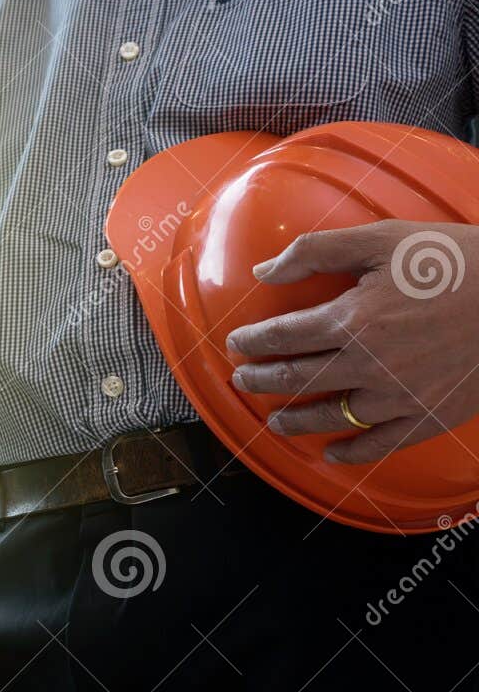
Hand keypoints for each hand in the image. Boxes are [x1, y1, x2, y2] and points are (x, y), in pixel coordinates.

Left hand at [224, 220, 478, 461]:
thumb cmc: (457, 260)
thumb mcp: (383, 238)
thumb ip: (317, 251)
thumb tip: (264, 271)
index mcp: (352, 319)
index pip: (282, 336)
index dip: (252, 342)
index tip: (236, 344)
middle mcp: (367, 363)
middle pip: (296, 377)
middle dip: (261, 380)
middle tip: (242, 382)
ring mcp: (397, 395)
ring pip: (328, 416)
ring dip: (294, 420)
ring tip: (274, 421)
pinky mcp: (427, 416)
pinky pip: (379, 444)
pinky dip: (350, 453)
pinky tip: (332, 452)